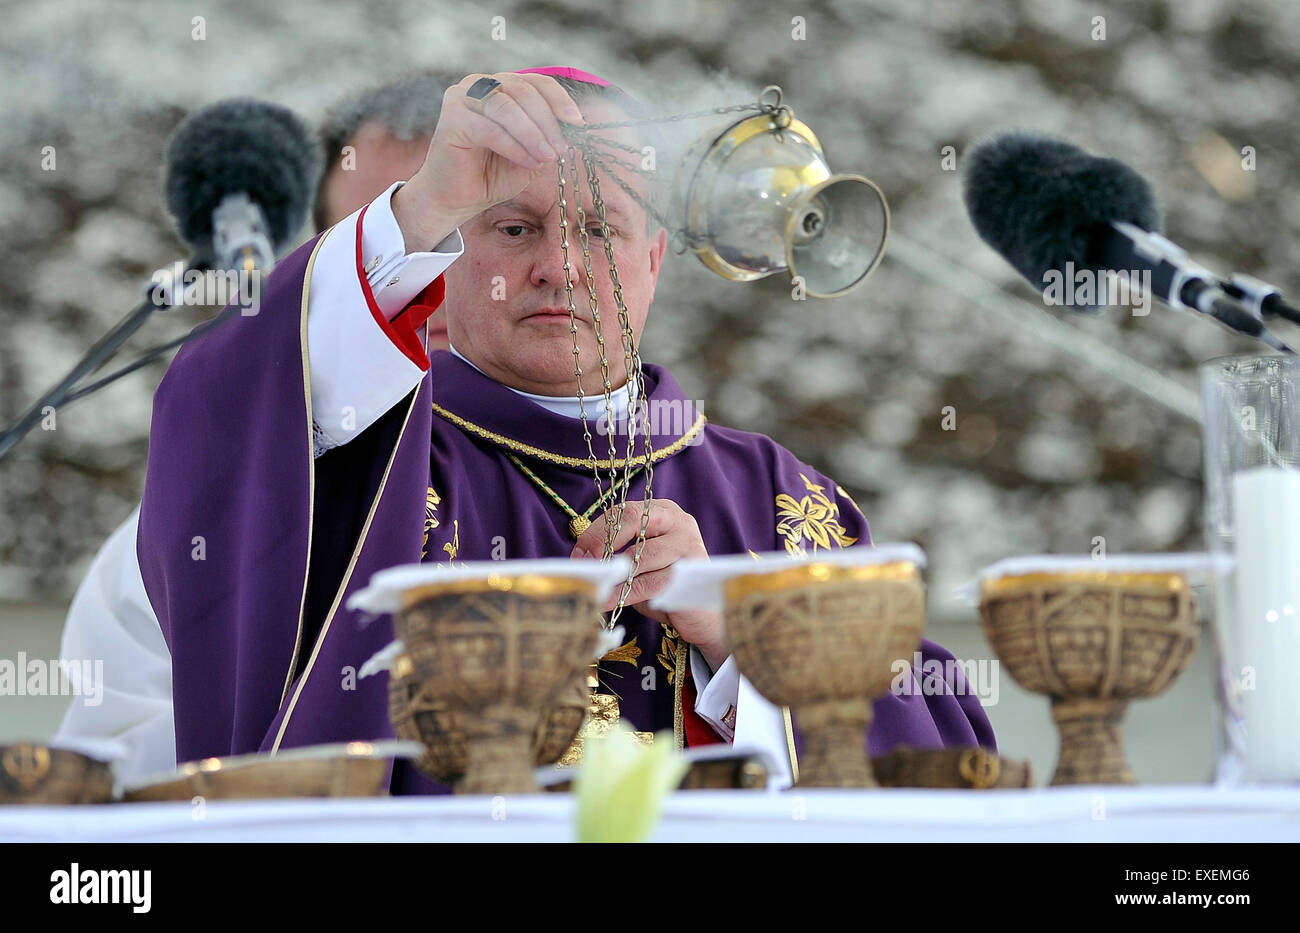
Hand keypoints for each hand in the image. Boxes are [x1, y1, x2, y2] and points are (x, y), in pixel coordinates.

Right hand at [392, 72, 585, 249]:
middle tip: (562, 149)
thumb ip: (547, 134)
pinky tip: (530, 163)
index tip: (578, 123)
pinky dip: (515, 146)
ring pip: (507, 107)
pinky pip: (491, 129)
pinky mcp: (451, 118)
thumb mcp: (531, 151)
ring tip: (548, 157)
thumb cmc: (493, 174)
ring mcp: (462, 97)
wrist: (459, 199)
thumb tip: (573, 124)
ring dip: (533, 134)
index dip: (559, 100)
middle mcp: (479, 84)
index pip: (536, 82)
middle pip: (523, 91)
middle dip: (548, 121)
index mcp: (500, 87)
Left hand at [570, 498, 728, 669]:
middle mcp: (679, 521)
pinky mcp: (693, 572)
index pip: (623, 511)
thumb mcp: (638, 563)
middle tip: (586, 566)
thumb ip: (617, 553)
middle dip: (603, 543)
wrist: (701, 614)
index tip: (578, 554)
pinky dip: (625, 593)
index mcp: (663, 511)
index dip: (596, 531)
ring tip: (595, 590)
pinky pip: (650, 582)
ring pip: (640, 556)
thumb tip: (582, 558)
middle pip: (633, 520)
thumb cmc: (664, 585)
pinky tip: (609, 601)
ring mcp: (689, 545)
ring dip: (612, 575)